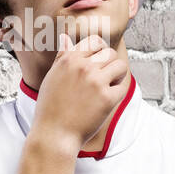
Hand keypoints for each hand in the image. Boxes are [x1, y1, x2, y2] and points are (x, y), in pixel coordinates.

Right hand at [31, 33, 128, 150]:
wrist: (54, 135)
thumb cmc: (51, 108)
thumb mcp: (51, 77)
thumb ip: (62, 56)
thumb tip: (66, 38)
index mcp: (69, 59)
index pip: (95, 41)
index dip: (100, 50)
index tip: (99, 62)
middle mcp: (83, 67)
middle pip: (109, 52)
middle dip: (109, 64)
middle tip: (104, 77)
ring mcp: (96, 82)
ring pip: (120, 65)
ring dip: (118, 74)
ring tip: (109, 85)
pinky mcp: (107, 98)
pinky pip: (123, 86)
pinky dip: (119, 91)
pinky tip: (109, 97)